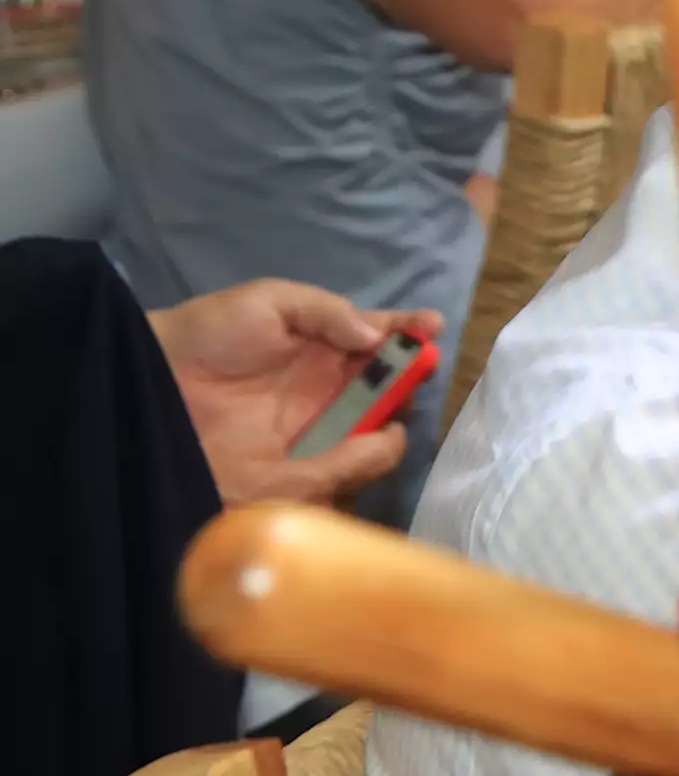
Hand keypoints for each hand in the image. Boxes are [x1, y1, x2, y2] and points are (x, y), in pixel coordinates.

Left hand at [147, 283, 443, 505]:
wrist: (149, 378)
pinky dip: (365, 461)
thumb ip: (326, 311)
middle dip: (409, 379)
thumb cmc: (209, 332)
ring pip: (373, 433)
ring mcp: (310, 432)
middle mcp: (326, 392)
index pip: (380, 343)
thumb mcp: (269, 300)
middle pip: (386, 390)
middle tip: (415, 367)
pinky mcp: (289, 471)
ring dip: (394, 421)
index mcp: (324, 350)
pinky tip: (378, 440)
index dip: (410, 335)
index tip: (432, 328)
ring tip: (395, 408)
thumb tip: (375, 337)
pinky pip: (337, 474)